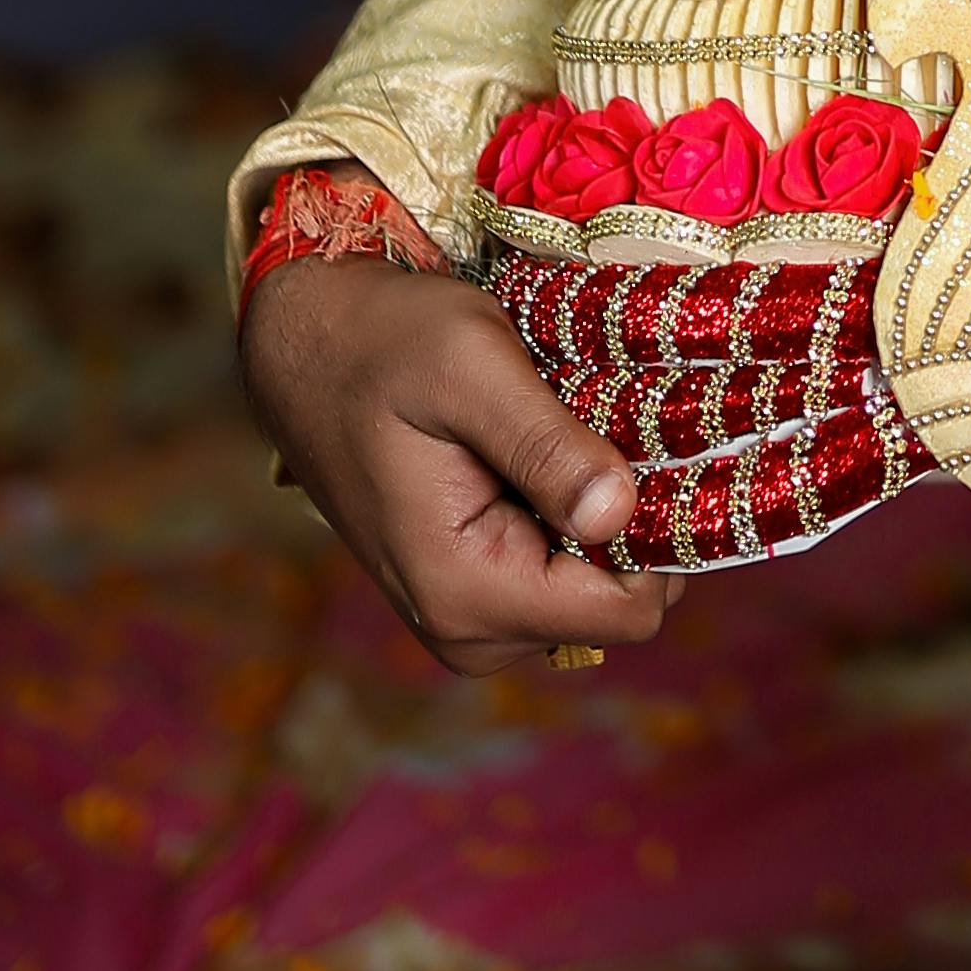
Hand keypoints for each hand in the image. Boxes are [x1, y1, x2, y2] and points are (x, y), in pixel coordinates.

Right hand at [241, 258, 671, 676]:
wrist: (309, 341)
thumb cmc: (383, 341)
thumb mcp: (471, 366)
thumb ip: (545, 446)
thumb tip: (618, 516)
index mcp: (466, 593)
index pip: (629, 611)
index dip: (662, 532)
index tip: (654, 449)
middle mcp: (467, 629)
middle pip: (620, 602)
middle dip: (634, 517)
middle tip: (604, 422)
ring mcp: (467, 615)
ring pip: (597, 584)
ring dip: (604, 507)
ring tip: (566, 425)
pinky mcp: (471, 586)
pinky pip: (561, 566)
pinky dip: (574, 508)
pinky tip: (545, 446)